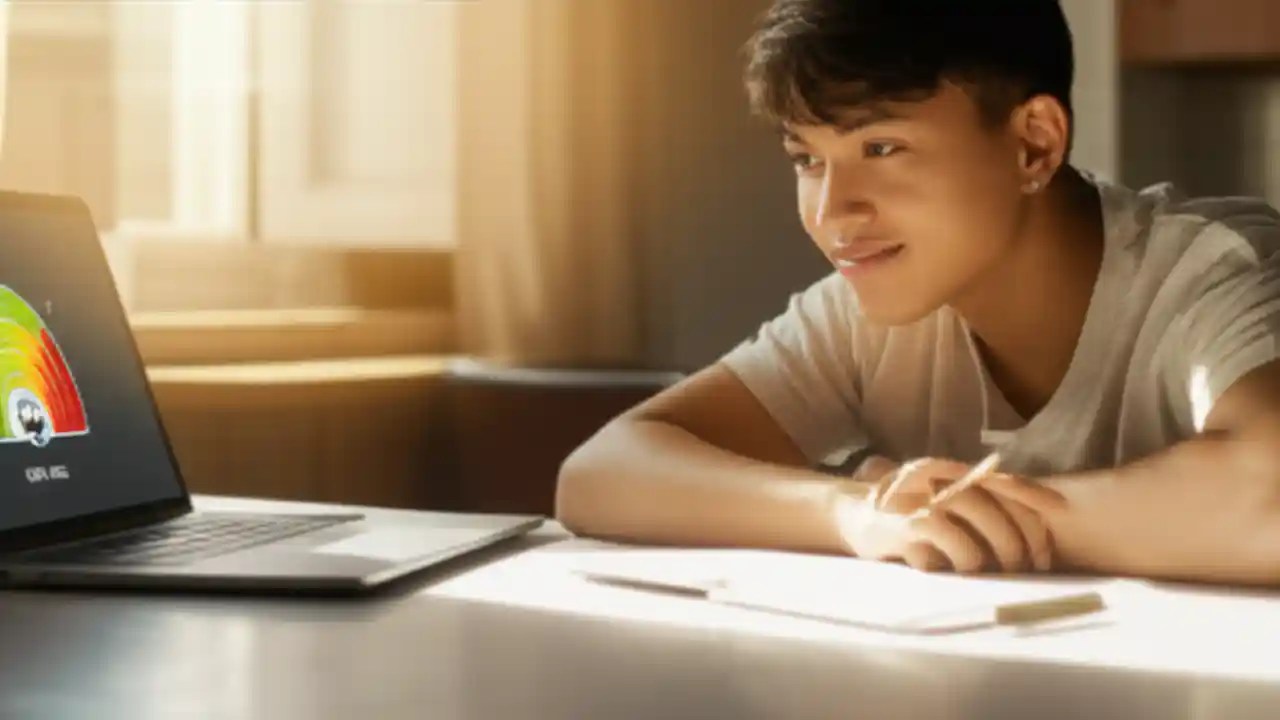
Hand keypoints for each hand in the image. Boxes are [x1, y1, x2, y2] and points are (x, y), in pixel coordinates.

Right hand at [833, 457, 1055, 573]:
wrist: (851, 514)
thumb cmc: (906, 515)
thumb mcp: (941, 499)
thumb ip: (976, 505)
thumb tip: (1029, 533)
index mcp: (953, 469)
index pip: (1004, 482)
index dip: (1034, 504)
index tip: (1054, 531)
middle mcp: (938, 478)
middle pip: (993, 506)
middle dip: (1017, 541)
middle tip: (1025, 567)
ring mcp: (920, 500)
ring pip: (975, 526)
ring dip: (991, 556)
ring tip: (990, 571)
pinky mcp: (905, 526)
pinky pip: (948, 545)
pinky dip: (960, 562)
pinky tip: (954, 570)